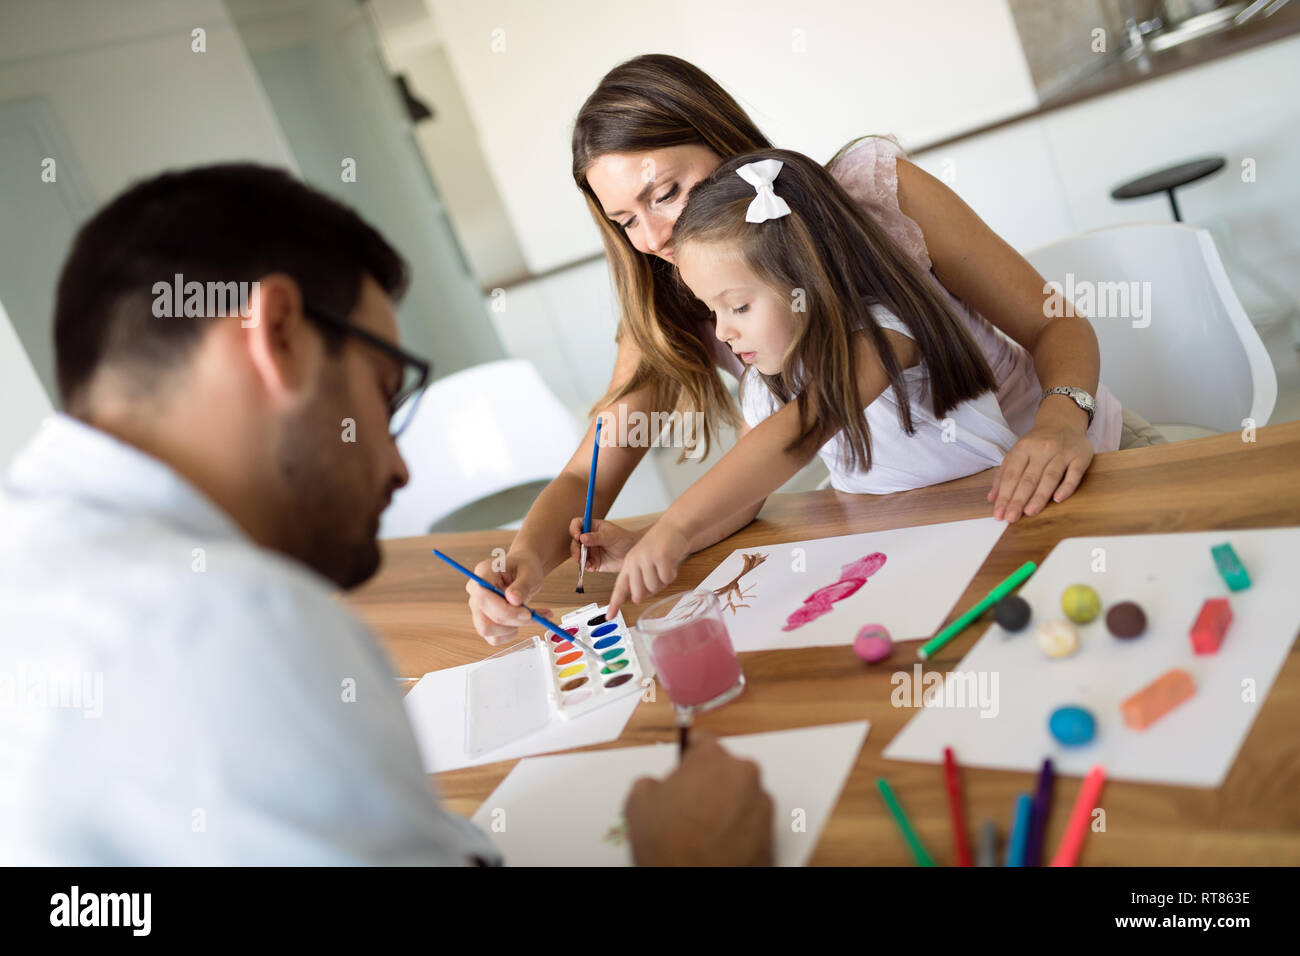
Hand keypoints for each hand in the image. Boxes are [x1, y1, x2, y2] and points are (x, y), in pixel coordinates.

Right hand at [465, 551, 550, 645]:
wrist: (523, 572)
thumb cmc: (524, 568)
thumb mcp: (530, 572)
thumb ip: (522, 585)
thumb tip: (514, 600)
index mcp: (483, 574)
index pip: (483, 598)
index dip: (505, 610)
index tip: (528, 613)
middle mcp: (475, 593)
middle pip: (484, 620)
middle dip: (511, 622)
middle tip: (533, 616)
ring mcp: (478, 609)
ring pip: (489, 631)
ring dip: (514, 627)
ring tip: (532, 615)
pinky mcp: (485, 621)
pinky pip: (494, 638)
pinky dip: (512, 633)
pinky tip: (523, 621)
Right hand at [569, 517, 641, 572]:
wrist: (633, 553)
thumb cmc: (625, 540)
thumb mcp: (611, 536)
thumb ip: (596, 537)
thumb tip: (581, 538)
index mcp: (592, 527)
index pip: (578, 524)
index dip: (574, 529)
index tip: (577, 536)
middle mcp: (589, 539)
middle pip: (575, 541)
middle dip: (575, 548)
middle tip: (578, 555)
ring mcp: (590, 551)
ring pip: (577, 554)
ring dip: (578, 558)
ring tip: (583, 562)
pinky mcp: (593, 562)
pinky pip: (584, 565)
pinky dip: (584, 566)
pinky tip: (589, 566)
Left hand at [607, 519, 690, 617]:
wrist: (674, 526)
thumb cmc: (661, 546)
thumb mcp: (644, 560)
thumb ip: (640, 578)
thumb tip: (638, 598)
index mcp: (629, 563)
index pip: (620, 587)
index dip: (615, 603)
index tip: (609, 616)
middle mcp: (635, 561)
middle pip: (638, 593)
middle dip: (649, 592)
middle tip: (657, 579)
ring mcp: (647, 559)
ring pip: (654, 587)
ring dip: (663, 582)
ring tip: (665, 567)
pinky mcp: (661, 557)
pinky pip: (667, 579)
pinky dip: (672, 574)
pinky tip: (671, 563)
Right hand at [625, 733, 773, 865]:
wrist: (697, 885)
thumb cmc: (669, 844)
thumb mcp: (639, 803)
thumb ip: (651, 781)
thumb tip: (658, 786)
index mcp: (713, 759)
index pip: (702, 741)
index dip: (689, 753)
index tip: (684, 762)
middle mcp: (744, 774)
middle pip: (724, 768)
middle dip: (708, 782)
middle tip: (688, 805)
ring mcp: (761, 803)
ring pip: (739, 794)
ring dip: (724, 804)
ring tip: (703, 829)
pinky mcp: (771, 831)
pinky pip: (751, 820)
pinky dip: (738, 827)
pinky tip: (718, 842)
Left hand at [988, 414, 1093, 521]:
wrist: (1063, 422)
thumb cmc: (1036, 444)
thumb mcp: (1016, 453)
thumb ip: (1003, 475)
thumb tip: (992, 498)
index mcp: (1023, 448)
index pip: (1011, 475)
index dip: (1004, 495)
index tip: (999, 514)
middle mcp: (1042, 449)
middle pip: (1029, 478)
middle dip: (1018, 500)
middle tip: (1011, 518)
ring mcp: (1063, 452)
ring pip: (1050, 477)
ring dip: (1039, 496)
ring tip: (1029, 512)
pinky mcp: (1081, 457)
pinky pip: (1074, 474)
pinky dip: (1066, 486)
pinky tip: (1058, 500)